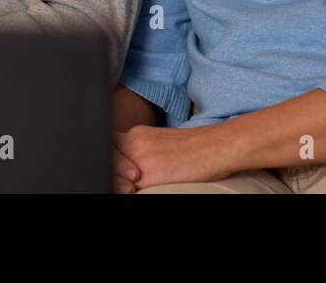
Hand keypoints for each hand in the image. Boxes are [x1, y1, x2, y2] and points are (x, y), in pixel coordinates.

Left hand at [113, 123, 238, 191]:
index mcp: (135, 134)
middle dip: (114, 176)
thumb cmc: (194, 147)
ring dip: (123, 185)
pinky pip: (132, 189)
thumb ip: (139, 149)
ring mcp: (141, 159)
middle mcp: (134, 143)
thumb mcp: (159, 140)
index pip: (108, 150)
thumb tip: (124, 167)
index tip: (116, 173)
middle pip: (110, 164)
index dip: (110, 165)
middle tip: (129, 184)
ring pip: (118, 178)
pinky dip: (135, 191)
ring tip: (137, 186)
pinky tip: (147, 188)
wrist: (217, 146)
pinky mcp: (152, 175)